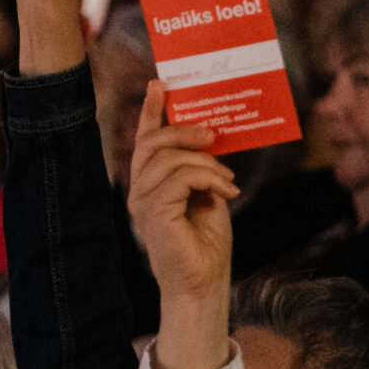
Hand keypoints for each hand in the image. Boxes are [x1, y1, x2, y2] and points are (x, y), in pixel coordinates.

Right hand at [126, 82, 237, 329]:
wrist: (204, 284)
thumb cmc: (207, 243)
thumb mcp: (207, 193)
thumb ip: (200, 167)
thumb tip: (208, 139)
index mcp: (151, 184)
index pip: (145, 140)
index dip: (151, 110)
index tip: (161, 84)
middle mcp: (140, 190)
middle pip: (152, 142)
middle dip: (184, 130)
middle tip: (214, 134)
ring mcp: (143, 203)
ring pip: (169, 158)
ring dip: (206, 164)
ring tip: (228, 182)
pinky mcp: (154, 214)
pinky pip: (179, 178)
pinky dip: (208, 179)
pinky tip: (225, 193)